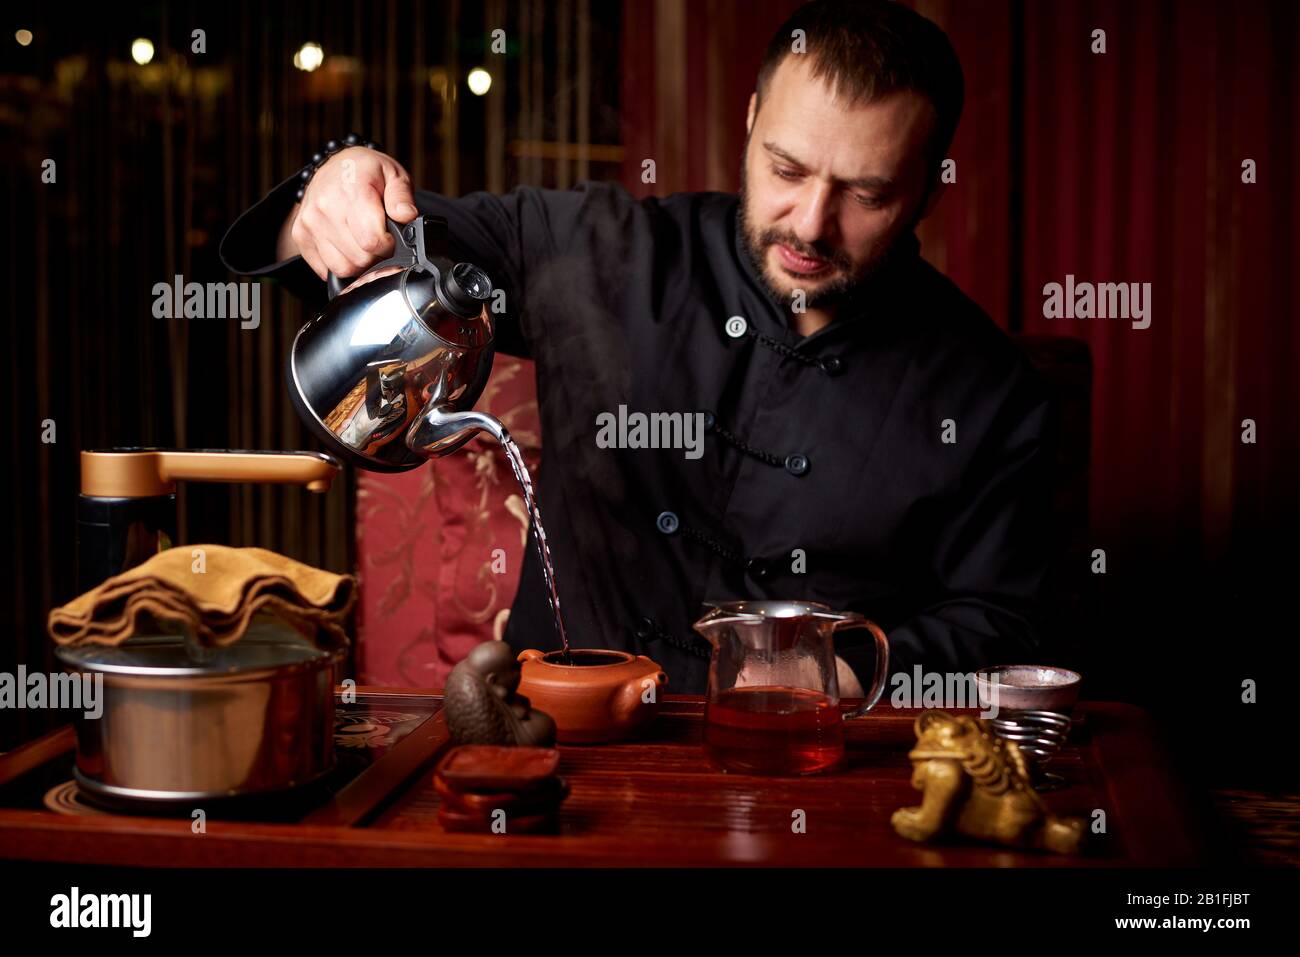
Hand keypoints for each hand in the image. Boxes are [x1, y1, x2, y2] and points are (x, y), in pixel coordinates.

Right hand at [278, 147, 418, 279]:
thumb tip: (407, 216)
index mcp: (351, 192)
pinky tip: (346, 246)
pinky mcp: (300, 234)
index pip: (372, 241)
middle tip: (378, 239)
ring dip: (357, 262)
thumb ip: (402, 197)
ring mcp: (310, 222)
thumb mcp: (393, 175)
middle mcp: (326, 208)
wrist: (335, 165)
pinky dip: (339, 263)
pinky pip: (324, 268)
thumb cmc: (366, 172)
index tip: (390, 238)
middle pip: (359, 258)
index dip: (389, 246)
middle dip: (375, 255)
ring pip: (341, 268)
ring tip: (362, 242)